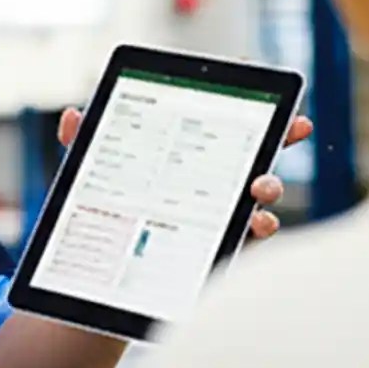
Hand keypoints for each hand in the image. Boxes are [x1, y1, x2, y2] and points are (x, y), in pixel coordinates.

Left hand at [57, 109, 313, 239]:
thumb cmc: (100, 219)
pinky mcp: (215, 250)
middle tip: (294, 126)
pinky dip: (259, 227)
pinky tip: (256, 222)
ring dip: (270, 186)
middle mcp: (206, 187)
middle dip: (279, 138)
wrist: (97, 279)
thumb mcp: (89, 177)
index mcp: (180, 160)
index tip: (267, 88)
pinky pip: (247, 237)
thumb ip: (84, 147)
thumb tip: (74, 116)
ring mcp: (214, 218)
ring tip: (262, 185)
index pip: (218, 127)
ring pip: (256, 197)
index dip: (248, 107)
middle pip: (251, 155)